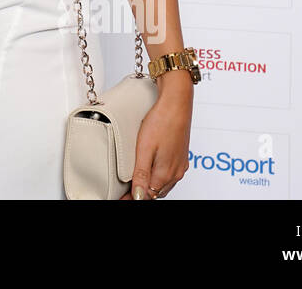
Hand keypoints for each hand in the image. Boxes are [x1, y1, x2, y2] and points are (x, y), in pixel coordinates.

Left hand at [121, 76, 192, 199]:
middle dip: (141, 194)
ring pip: (163, 185)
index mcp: (165, 173)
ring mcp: (180, 165)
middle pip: (155, 193)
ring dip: (150, 188)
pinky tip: (152, 171)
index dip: (132, 198)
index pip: (146, 196)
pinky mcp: (182, 157)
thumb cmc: (161, 121)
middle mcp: (175, 173)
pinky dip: (159, 178)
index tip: (120, 198)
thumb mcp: (145, 149)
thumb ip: (141, 174)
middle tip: (124, 192)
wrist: (177, 104)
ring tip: (135, 184)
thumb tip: (137, 196)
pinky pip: (170, 175)